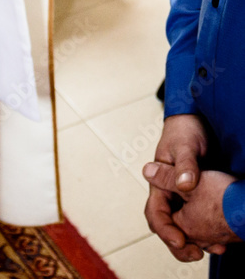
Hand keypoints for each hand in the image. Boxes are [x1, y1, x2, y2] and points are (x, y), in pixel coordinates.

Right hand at [142, 114, 208, 261]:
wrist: (198, 120)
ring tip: (211, 249)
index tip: (180, 241)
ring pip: (183, 225)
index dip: (165, 229)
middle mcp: (169, 191)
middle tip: (196, 253)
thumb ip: (184, 165)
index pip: (155, 212)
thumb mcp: (185, 146)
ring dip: (194, 240)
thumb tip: (184, 186)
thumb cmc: (186, 128)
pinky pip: (198, 219)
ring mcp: (183, 195)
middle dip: (179, 243)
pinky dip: (205, 231)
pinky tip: (219, 237)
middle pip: (168, 225)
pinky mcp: (197, 196)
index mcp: (158, 181)